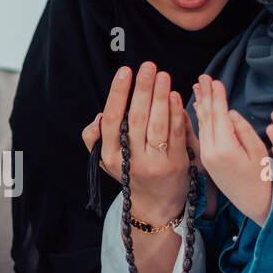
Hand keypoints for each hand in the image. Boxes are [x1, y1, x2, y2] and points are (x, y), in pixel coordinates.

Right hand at [81, 61, 194, 223]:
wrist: (156, 206)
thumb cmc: (131, 173)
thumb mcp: (106, 159)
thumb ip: (95, 137)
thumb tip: (100, 115)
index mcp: (111, 156)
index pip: (112, 120)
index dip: (118, 95)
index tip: (125, 72)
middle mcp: (132, 161)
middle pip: (137, 119)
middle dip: (143, 89)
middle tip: (148, 66)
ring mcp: (156, 163)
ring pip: (157, 125)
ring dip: (160, 97)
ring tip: (163, 76)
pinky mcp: (177, 164)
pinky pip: (177, 134)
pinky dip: (176, 114)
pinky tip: (175, 96)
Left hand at [193, 74, 272, 224]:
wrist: (255, 205)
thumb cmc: (264, 178)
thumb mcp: (259, 152)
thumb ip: (244, 131)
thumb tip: (231, 113)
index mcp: (225, 148)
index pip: (219, 116)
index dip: (217, 97)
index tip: (215, 80)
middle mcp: (211, 152)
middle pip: (207, 118)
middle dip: (206, 96)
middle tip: (203, 77)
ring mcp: (206, 157)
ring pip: (202, 125)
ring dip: (201, 105)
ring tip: (198, 87)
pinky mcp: (206, 161)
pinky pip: (201, 134)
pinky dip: (200, 119)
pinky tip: (198, 109)